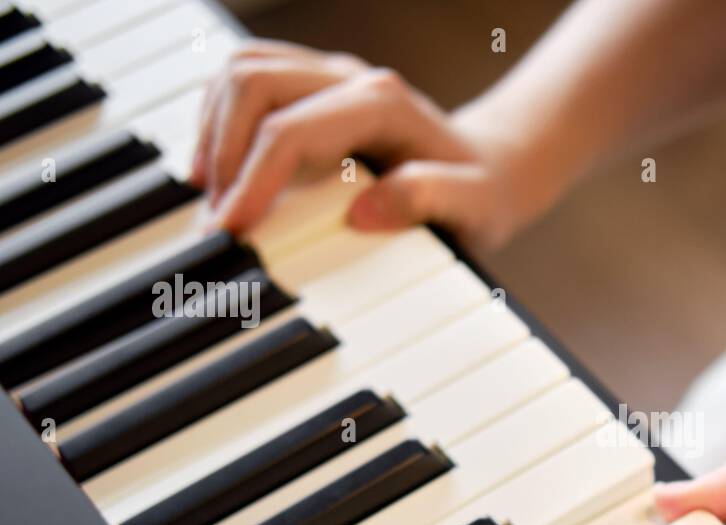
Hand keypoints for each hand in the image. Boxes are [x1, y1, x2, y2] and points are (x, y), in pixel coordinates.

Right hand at [191, 40, 541, 246]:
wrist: (490, 166)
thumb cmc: (481, 191)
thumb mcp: (476, 207)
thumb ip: (429, 201)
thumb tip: (364, 212)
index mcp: (383, 105)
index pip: (291, 130)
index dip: (251, 179)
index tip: (231, 228)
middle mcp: (349, 78)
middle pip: (252, 82)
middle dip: (221, 149)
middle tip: (216, 216)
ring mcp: (328, 76)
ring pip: (241, 70)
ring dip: (213, 128)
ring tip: (210, 192)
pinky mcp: (312, 87)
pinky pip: (246, 80)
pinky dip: (221, 119)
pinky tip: (221, 168)